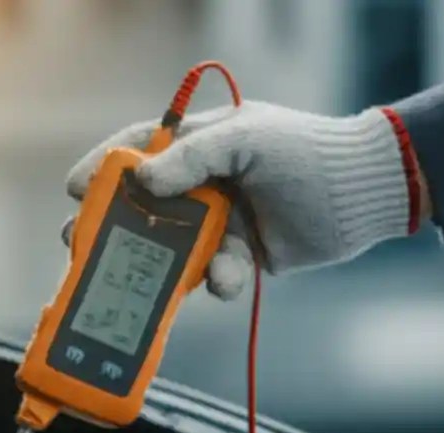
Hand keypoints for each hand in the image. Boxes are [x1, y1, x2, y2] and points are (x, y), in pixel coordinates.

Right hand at [64, 102, 415, 299]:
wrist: (368, 196)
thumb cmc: (309, 154)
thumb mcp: (247, 141)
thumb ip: (193, 159)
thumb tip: (141, 180)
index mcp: (199, 143)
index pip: (137, 150)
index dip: (103, 169)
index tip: (75, 190)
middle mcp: (203, 183)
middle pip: (141, 206)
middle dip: (113, 227)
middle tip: (83, 244)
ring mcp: (220, 221)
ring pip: (172, 248)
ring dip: (162, 265)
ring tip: (151, 281)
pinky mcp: (239, 256)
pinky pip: (211, 275)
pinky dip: (216, 281)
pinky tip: (227, 280)